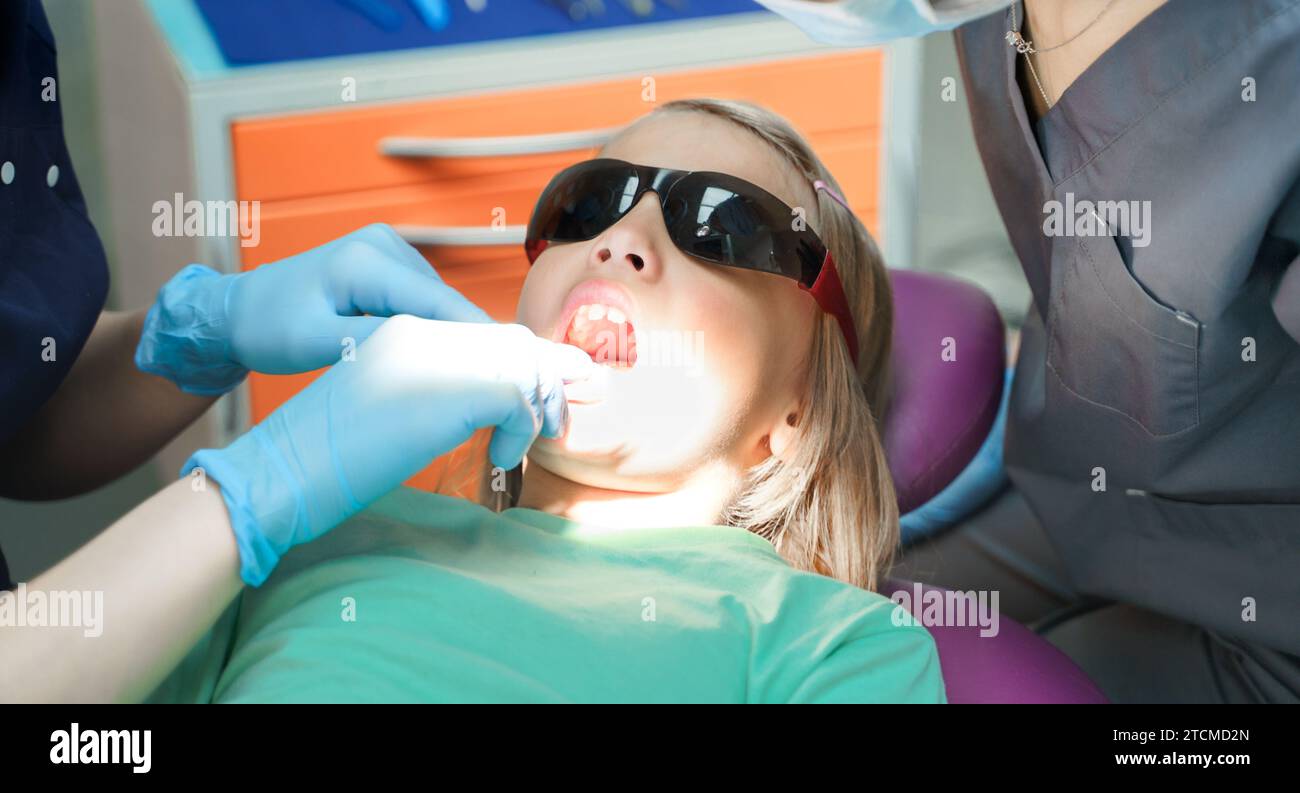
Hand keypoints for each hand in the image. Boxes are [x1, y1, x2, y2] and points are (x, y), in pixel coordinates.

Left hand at [136, 224, 490, 393]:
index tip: (511, 369)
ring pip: (437, 302)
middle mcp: (384, 244)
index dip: (478, 335)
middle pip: (444, 301)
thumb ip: (380, 344)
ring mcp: (387, 249)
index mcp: (367, 260)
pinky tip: (438, 358)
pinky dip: (432, 327)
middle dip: (467, 340)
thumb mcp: (318, 343)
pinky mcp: (386, 262)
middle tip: (495, 385)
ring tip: (470, 377)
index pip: (439, 302)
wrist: (237, 310)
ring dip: (451, 337)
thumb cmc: (267, 328)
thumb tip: (435, 356)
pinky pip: (423, 300)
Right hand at [183, 316, 602, 585]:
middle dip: (545, 377)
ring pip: (521, 362)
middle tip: (554, 419)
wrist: (280, 471)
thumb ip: (432, 392)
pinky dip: (522, 428)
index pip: (482, 331)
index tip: (547, 394)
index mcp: (401, 330)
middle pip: (509, 339)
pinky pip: (518, 396)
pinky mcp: (449, 389)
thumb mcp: (387, 408)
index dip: (524, 361)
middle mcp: (419, 331)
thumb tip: (487, 408)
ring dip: (539, 404)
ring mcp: (433, 355)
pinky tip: (502, 456)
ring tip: (534, 440)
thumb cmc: (327, 455)